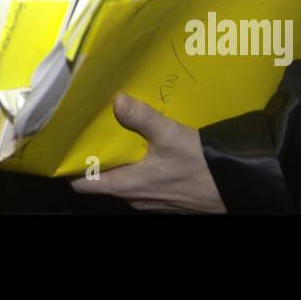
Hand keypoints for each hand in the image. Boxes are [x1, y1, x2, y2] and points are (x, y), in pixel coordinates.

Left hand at [70, 93, 226, 212]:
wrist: (237, 186)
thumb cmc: (201, 165)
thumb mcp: (170, 135)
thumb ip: (142, 117)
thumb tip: (116, 100)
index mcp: (127, 186)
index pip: (84, 184)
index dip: (70, 166)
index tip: (64, 144)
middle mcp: (134, 197)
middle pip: (102, 179)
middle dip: (95, 156)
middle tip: (89, 128)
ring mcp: (150, 199)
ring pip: (122, 179)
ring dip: (117, 159)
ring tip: (114, 131)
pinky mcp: (165, 196)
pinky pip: (141, 180)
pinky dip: (136, 164)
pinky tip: (143, 144)